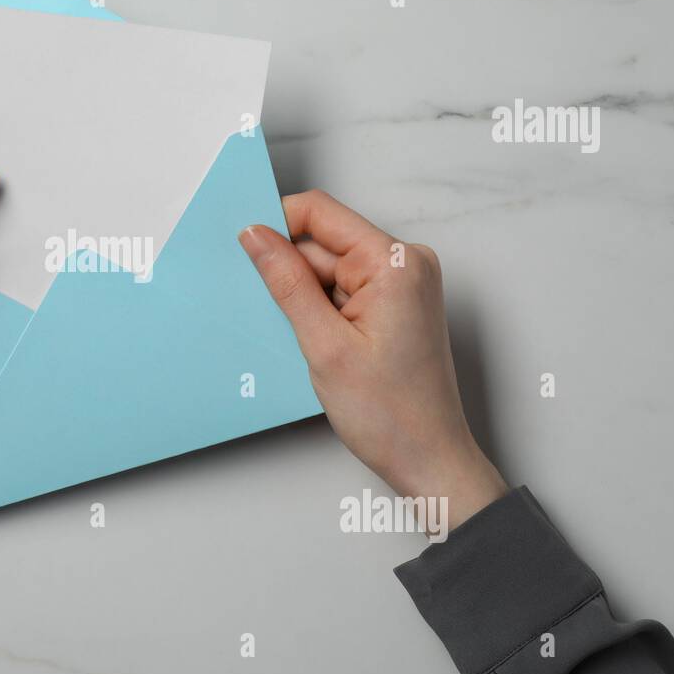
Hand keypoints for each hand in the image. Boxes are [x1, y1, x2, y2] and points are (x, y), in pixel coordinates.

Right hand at [239, 190, 506, 528]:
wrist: (429, 460)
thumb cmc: (391, 415)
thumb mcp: (324, 345)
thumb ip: (287, 282)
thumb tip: (255, 235)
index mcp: (394, 263)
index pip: (319, 213)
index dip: (276, 227)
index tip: (244, 255)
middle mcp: (404, 263)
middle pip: (322, 244)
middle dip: (290, 276)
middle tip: (281, 322)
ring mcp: (402, 284)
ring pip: (328, 270)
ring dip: (305, 299)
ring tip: (310, 345)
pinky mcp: (394, 304)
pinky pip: (342, 290)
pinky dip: (320, 312)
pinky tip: (319, 346)